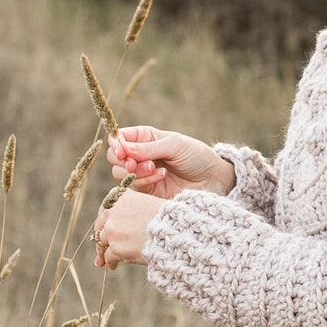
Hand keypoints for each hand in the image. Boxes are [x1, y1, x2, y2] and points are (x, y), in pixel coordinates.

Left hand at [93, 189, 163, 269]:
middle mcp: (112, 212)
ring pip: (103, 243)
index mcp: (119, 197)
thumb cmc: (168, 218)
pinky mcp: (116, 248)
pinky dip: (110, 262)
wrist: (174, 231)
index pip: (105, 209)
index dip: (105, 220)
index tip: (105, 228)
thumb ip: (132, 209)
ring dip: (104, 251)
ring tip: (105, 260)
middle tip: (102, 247)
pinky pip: (109, 257)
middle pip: (100, 226)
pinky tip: (113, 265)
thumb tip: (122, 223)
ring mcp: (112, 230)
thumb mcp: (148, 203)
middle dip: (101, 238)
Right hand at [106, 126, 235, 199]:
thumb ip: (149, 148)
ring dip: (136, 172)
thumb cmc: (196, 156)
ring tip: (156, 168)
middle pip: (115, 157)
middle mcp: (140, 154)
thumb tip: (124, 149)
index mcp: (145, 137)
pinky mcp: (147, 189)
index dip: (116, 145)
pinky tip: (162, 176)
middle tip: (135, 164)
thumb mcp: (174, 145)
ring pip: (120, 173)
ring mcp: (142, 172)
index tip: (122, 152)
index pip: (119, 138)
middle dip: (123, 161)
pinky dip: (145, 181)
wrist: (212, 179)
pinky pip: (134, 186)